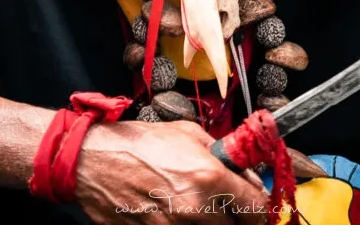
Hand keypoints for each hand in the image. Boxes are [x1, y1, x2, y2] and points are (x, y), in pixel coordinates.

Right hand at [76, 120, 269, 223]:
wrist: (97, 160)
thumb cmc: (141, 143)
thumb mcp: (189, 134)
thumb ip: (222, 154)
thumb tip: (246, 173)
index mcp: (209, 177)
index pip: (256, 208)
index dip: (262, 209)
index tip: (260, 208)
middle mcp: (197, 208)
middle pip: (237, 229)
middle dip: (238, 218)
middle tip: (232, 208)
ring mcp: (176, 227)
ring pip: (212, 233)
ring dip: (214, 222)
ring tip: (203, 209)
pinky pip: (185, 234)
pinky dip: (189, 226)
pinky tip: (182, 215)